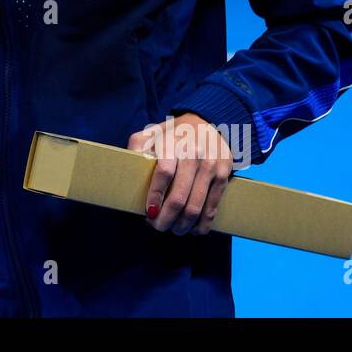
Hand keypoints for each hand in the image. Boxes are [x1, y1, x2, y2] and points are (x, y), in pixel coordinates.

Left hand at [128, 113, 233, 235]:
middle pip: (179, 197)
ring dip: (183, 225)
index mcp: (173, 142)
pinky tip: (193, 229)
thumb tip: (128, 169)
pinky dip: (202, 223)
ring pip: (196, 206)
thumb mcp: (152, 132)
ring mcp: (211, 166)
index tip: (148, 212)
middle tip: (157, 226)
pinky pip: (212, 206)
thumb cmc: (174, 133)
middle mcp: (194, 154)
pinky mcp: (224, 175)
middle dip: (166, 218)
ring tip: (174, 229)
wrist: (208, 122)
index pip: (164, 174)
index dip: (155, 197)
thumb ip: (138, 146)